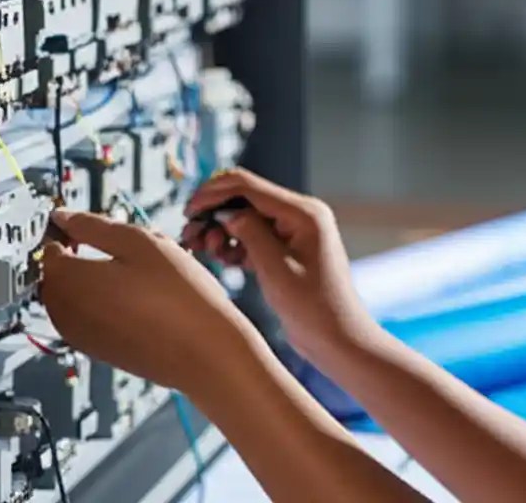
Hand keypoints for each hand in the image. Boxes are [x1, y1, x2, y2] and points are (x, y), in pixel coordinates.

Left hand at [40, 211, 257, 396]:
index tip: (94, 225)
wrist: (205, 353)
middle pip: (61, 272)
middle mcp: (63, 312)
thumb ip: (92, 226)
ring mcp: (80, 336)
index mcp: (66, 281)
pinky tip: (145, 301)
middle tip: (131, 250)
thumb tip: (63, 218)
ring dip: (100, 280)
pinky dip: (110, 303)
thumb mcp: (139, 242)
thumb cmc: (178, 296)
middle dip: (87, 256)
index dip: (70, 230)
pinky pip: (93, 316)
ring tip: (144, 276)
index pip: (49, 245)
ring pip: (79, 294)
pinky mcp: (99, 351)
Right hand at [182, 169, 380, 363]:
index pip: (249, 187)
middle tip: (191, 234)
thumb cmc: (313, 306)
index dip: (214, 193)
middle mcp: (301, 216)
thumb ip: (249, 233)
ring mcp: (295, 232)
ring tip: (205, 248)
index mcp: (304, 213)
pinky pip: (255, 237)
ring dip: (223, 231)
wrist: (336, 337)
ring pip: (248, 219)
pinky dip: (236, 245)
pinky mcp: (288, 250)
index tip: (189, 209)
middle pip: (246, 200)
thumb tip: (225, 213)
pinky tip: (224, 258)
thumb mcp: (275, 268)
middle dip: (215, 214)